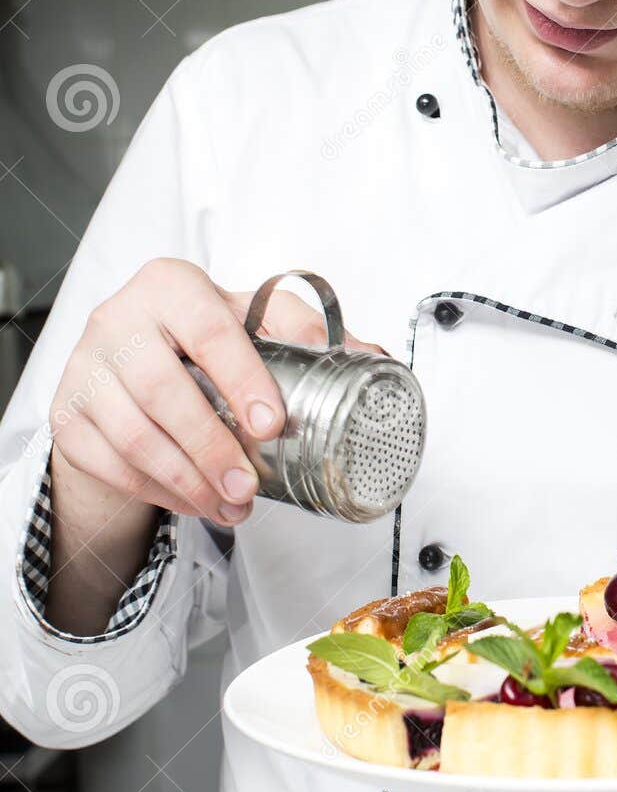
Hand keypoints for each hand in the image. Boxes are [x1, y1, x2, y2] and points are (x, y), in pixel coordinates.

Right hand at [50, 258, 385, 528]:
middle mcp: (118, 318)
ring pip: (132, 435)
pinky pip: (109, 463)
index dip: (242, 378)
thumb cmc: (197, 338)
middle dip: (213, 448)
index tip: (271, 423)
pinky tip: (194, 504)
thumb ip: (304, 332)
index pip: (208, 329)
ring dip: (187, 481)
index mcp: (169, 285)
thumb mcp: (247, 321)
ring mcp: (84, 367)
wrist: (125, 362)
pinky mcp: (66, 414)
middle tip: (250, 487)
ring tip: (230, 507)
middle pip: (163, 390)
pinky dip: (157, 492)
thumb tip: (375, 355)